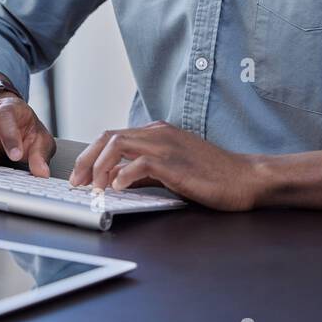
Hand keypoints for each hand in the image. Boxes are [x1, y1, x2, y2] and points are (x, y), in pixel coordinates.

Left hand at [69, 121, 259, 210]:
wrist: (244, 178)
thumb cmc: (211, 176)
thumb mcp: (171, 170)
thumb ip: (144, 171)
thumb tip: (117, 180)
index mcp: (157, 132)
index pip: (112, 136)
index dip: (91, 156)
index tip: (80, 176)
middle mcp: (158, 133)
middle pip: (108, 137)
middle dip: (87, 160)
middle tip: (77, 183)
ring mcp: (167, 145)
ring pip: (119, 145)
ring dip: (100, 167)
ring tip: (95, 187)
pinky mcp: (175, 162)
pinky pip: (141, 163)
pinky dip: (124, 175)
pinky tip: (118, 188)